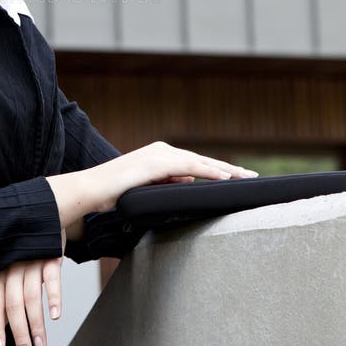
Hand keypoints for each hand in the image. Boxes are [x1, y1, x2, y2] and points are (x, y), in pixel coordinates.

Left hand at [0, 252, 62, 345]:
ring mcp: (32, 262)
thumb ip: (3, 302)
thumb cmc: (24, 254)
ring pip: (32, 297)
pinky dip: (54, 298)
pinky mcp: (50, 257)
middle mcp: (13, 267)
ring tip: (41, 345)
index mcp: (0, 272)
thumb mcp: (9, 274)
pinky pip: (51, 279)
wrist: (44, 221)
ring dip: (37, 324)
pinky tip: (56, 316)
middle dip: (19, 332)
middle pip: (14, 304)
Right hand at [47, 141, 258, 226]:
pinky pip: (190, 167)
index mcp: (160, 156)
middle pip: (203, 160)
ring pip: (200, 162)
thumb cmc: (114, 194)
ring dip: (225, 170)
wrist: (91, 191)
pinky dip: (210, 171)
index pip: (196, 163)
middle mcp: (162, 151)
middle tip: (253, 177)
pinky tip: (225, 177)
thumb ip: (167, 182)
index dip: (218, 170)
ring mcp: (160, 154)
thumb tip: (189, 181)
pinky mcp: (157, 162)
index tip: (238, 178)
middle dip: (229, 169)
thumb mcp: (146, 189)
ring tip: (247, 178)